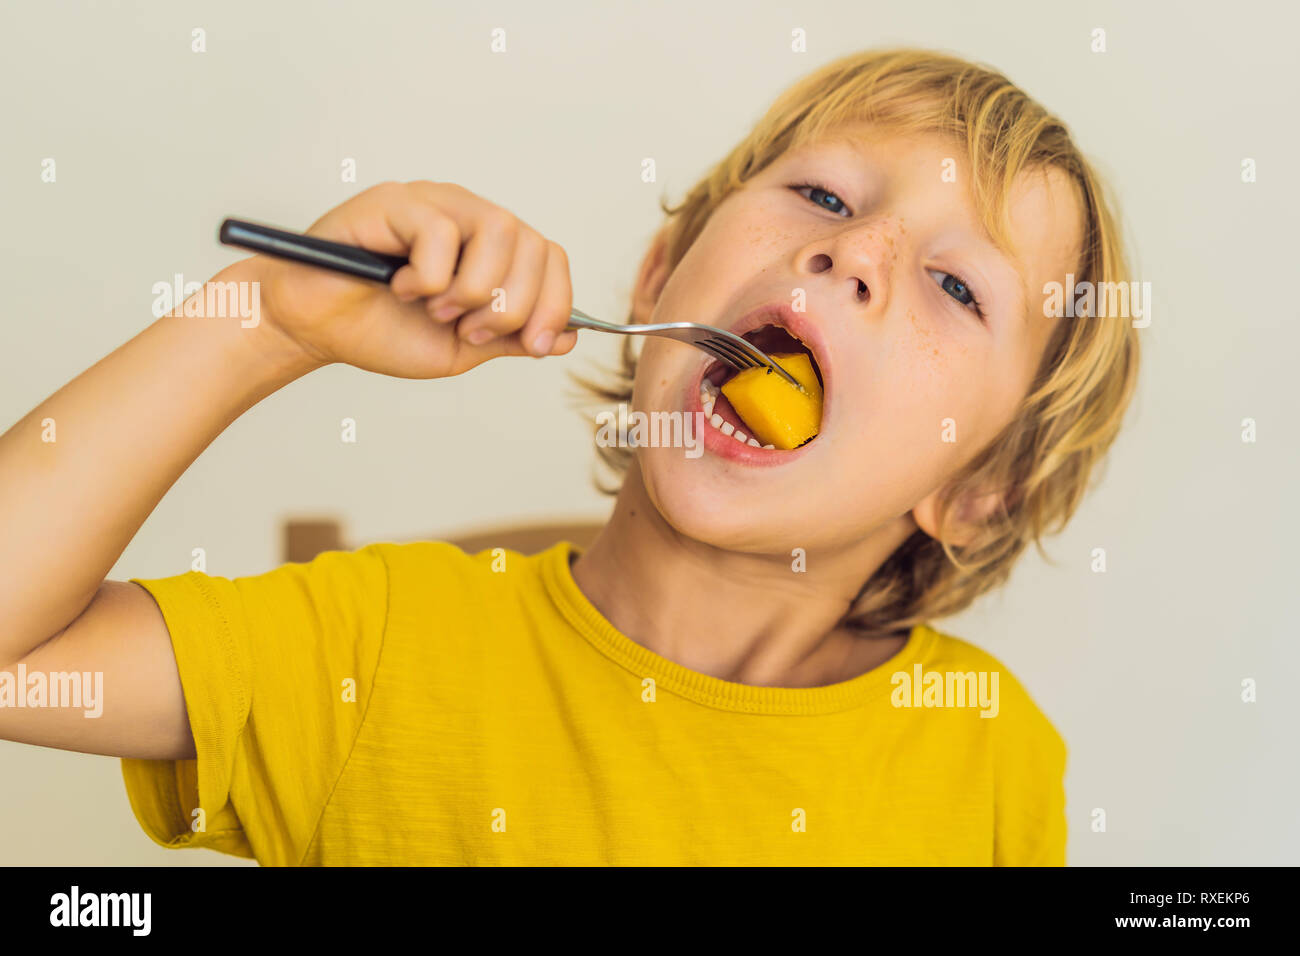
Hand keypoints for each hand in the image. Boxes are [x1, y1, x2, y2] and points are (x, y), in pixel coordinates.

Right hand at [253, 180, 577, 377]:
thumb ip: (514, 337)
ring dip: (472, 290)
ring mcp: (433, 203)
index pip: (550, 256)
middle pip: (532, 244)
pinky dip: (429, 278)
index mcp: (489, 247)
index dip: (556, 303)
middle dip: (511, 305)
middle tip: (468, 330)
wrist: (315, 330)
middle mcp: (468, 215)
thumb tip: (570, 334)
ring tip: (434, 308)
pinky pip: (441, 235)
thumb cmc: (381, 330)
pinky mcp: (394, 201)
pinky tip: (401, 287)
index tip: (538, 345)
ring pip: (498, 232)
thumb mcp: (463, 348)